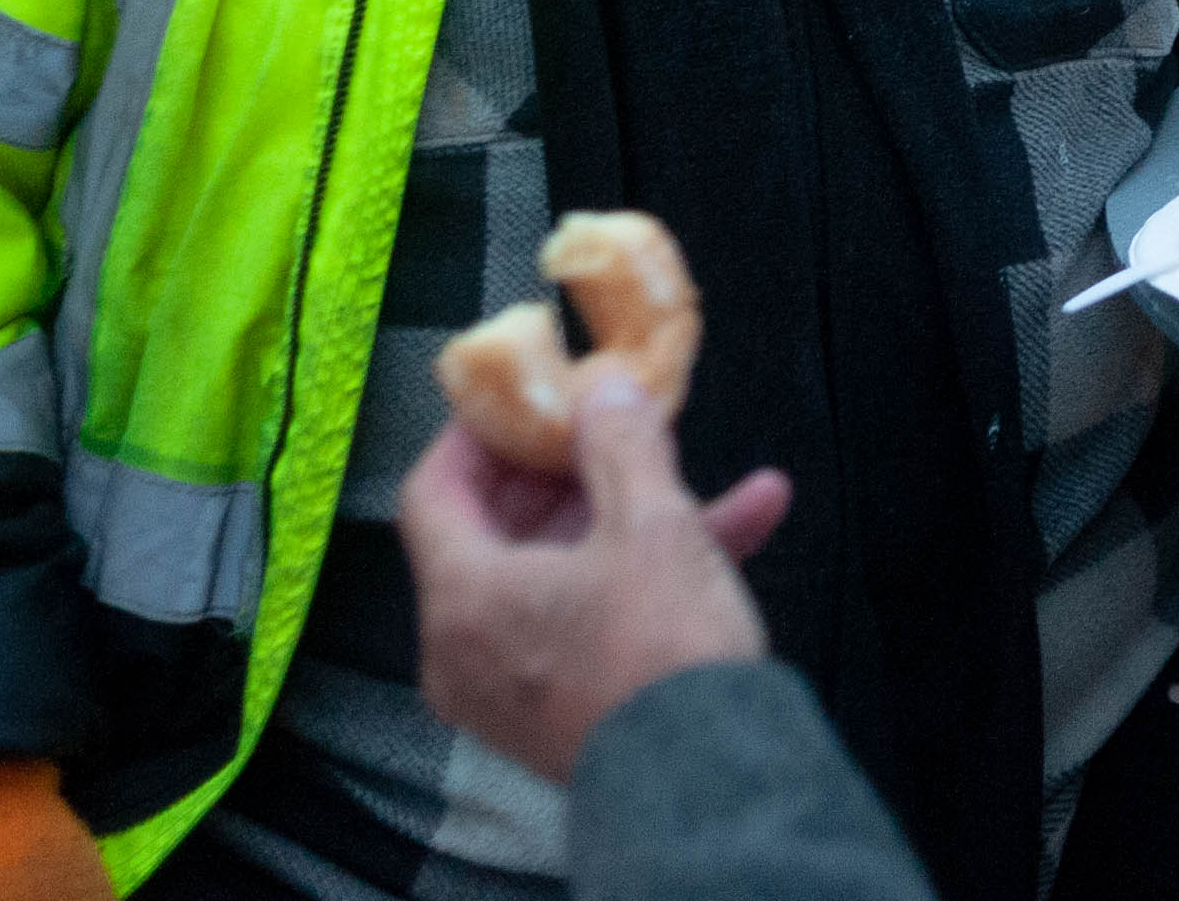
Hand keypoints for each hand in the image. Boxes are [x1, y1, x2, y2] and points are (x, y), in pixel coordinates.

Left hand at [401, 375, 792, 784]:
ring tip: (699, 470)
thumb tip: (603, 391)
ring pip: (560, 574)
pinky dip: (646, 576)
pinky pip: (590, 622)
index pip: (433, 490)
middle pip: (496, 531)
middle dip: (568, 471)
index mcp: (462, 598)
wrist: (712, 787)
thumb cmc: (661, 650)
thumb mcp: (650, 522)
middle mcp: (465, 652)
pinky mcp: (561, 716)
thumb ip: (620, 442)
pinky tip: (745, 522)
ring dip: (632, 516)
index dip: (478, 432)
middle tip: (610, 425)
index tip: (526, 396)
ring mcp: (511, 691)